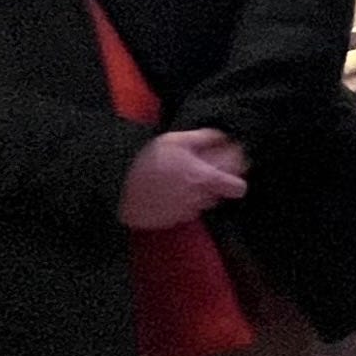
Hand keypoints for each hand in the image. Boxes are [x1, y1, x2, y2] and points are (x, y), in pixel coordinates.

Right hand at [121, 128, 248, 231]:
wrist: (117, 186)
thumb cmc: (146, 162)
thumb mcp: (175, 141)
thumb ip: (202, 138)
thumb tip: (221, 136)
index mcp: (204, 179)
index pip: (237, 187)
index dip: (238, 176)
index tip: (234, 163)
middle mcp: (199, 199)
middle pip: (222, 194)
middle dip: (220, 179)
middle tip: (209, 165)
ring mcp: (186, 212)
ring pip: (206, 202)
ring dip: (203, 190)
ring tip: (188, 175)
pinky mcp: (173, 219)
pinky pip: (188, 210)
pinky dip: (186, 200)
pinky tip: (175, 188)